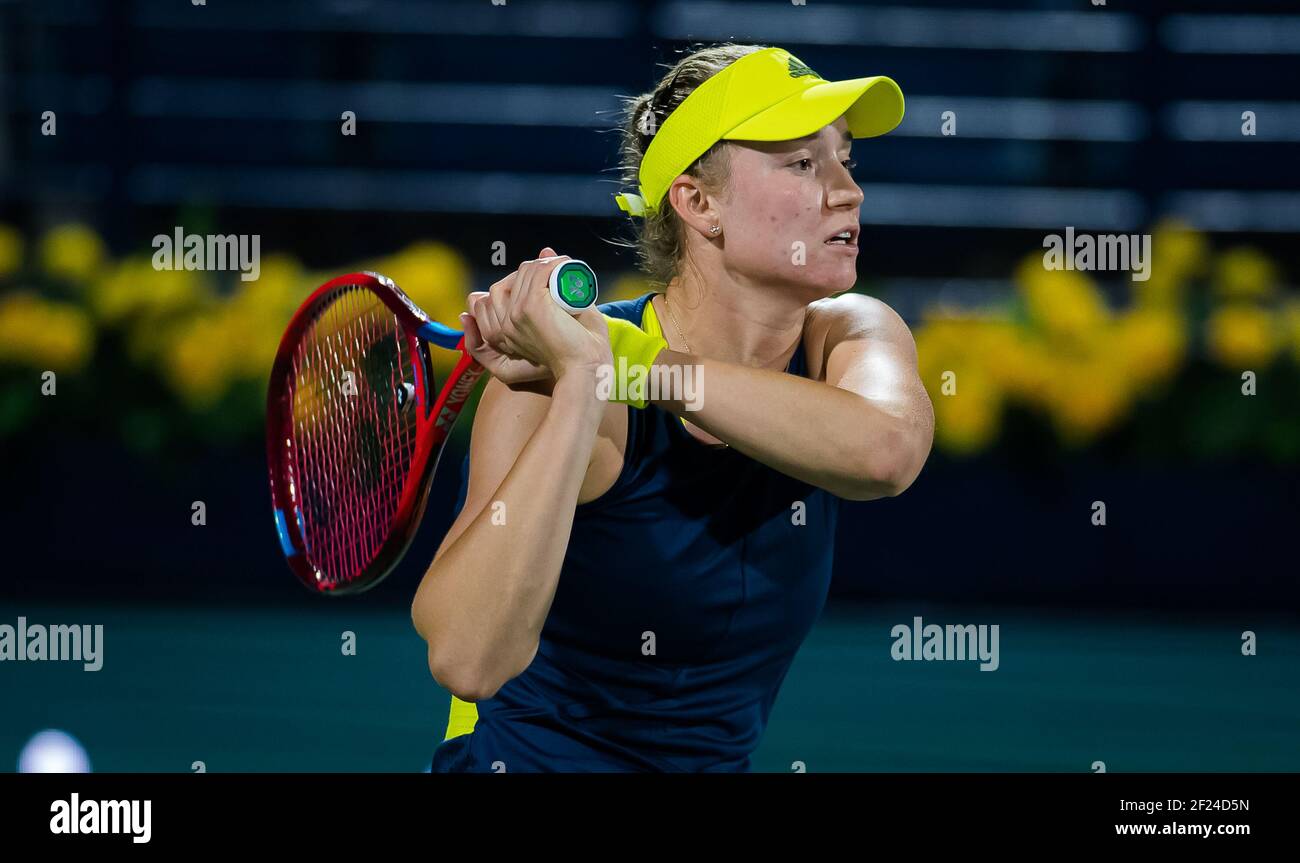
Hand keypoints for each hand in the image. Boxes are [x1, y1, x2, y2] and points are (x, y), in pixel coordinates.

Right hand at [463, 247, 610, 385]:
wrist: (587, 368)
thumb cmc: (579, 350)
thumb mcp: (560, 316)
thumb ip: (550, 288)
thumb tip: (545, 250)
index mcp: (506, 333)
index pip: (495, 294)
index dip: (521, 280)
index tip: (546, 276)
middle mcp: (505, 325)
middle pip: (509, 280)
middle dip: (532, 271)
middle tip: (558, 272)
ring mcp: (515, 315)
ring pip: (524, 273)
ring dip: (545, 265)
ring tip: (566, 269)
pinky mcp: (530, 307)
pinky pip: (537, 273)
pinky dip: (553, 263)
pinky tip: (567, 265)